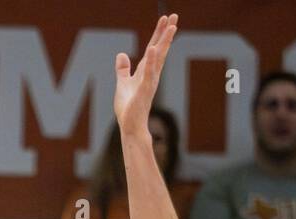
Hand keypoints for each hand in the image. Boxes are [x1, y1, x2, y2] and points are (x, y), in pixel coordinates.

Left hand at [114, 15, 177, 133]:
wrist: (130, 126)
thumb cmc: (129, 107)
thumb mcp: (122, 83)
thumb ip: (123, 69)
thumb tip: (121, 54)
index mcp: (146, 71)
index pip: (153, 49)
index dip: (158, 34)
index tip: (165, 19)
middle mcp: (151, 74)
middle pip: (159, 49)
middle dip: (166, 33)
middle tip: (174, 16)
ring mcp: (149, 82)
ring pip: (158, 59)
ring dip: (164, 43)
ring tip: (171, 27)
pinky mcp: (144, 91)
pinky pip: (148, 73)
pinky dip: (151, 62)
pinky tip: (153, 49)